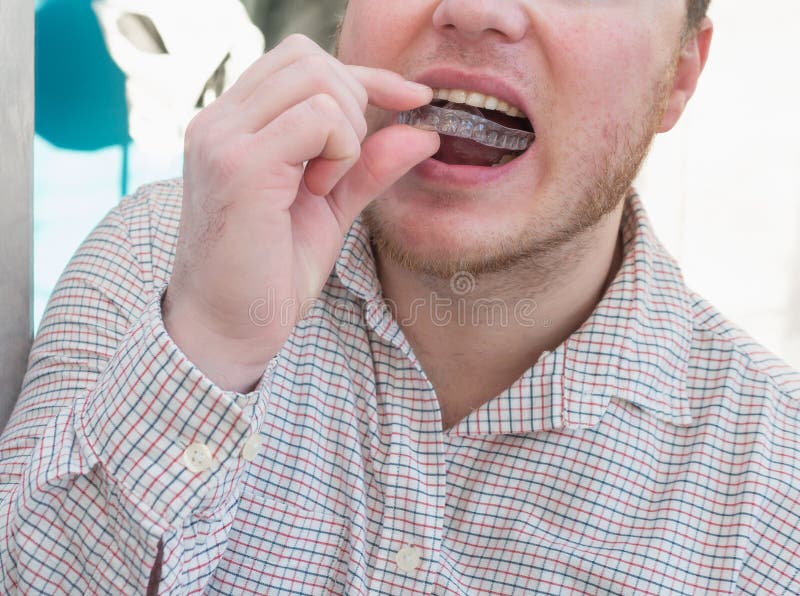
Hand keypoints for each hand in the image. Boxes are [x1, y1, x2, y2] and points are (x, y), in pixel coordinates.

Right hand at [162, 35, 438, 388]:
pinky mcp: (239, 164)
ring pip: (315, 78)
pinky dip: (340, 150)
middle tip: (342, 167)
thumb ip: (369, 165)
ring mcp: (223, 137)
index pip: (301, 62)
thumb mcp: (331, 208)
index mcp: (233, 125)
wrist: (229, 328)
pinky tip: (318, 190)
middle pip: (308, 57)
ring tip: (324, 183)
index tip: (412, 96)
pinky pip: (317, 119)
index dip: (364, 74)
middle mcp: (219, 120)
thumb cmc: (270, 273)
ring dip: (346, 130)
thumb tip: (424, 131)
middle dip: (353, 102)